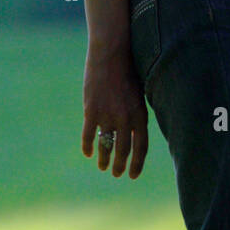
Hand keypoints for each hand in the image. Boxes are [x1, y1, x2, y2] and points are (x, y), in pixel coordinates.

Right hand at [81, 44, 148, 178]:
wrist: (111, 54)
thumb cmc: (129, 70)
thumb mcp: (141, 94)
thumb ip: (138, 113)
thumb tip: (137, 132)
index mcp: (140, 116)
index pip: (141, 147)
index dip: (137, 164)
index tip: (133, 175)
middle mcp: (125, 119)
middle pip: (123, 150)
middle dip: (120, 165)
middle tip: (117, 174)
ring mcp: (107, 116)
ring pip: (106, 145)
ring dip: (105, 159)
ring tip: (103, 167)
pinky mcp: (91, 111)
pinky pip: (89, 135)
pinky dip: (88, 146)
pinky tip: (88, 153)